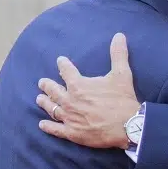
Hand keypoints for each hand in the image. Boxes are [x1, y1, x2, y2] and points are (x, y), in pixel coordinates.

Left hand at [36, 33, 139, 148]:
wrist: (127, 126)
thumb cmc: (123, 100)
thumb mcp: (122, 74)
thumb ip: (118, 54)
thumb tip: (119, 35)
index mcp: (79, 85)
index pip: (66, 70)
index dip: (63, 64)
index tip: (60, 61)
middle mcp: (70, 100)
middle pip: (53, 90)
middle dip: (47, 85)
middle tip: (42, 82)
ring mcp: (69, 118)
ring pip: (52, 108)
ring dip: (44, 102)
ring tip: (39, 99)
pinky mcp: (72, 133)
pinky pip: (56, 129)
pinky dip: (48, 126)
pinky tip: (42, 124)